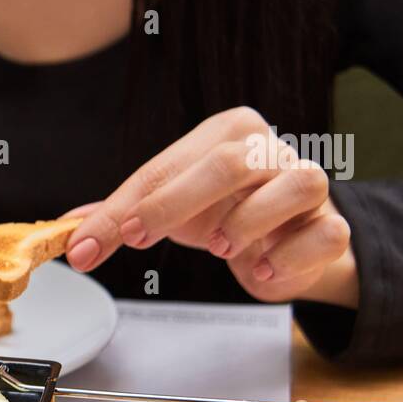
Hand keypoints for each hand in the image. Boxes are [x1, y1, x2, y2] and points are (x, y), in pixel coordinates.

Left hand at [64, 107, 358, 306]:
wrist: (286, 247)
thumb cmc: (226, 214)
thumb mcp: (169, 210)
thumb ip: (122, 217)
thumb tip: (69, 229)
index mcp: (227, 133)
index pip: (166, 166)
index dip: (124, 207)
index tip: (89, 243)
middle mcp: (271, 150)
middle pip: (229, 163)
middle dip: (175, 202)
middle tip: (141, 236)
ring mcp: (310, 184)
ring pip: (294, 186)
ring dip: (248, 223)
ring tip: (220, 247)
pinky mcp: (333, 225)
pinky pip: (323, 233)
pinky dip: (289, 256)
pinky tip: (262, 268)